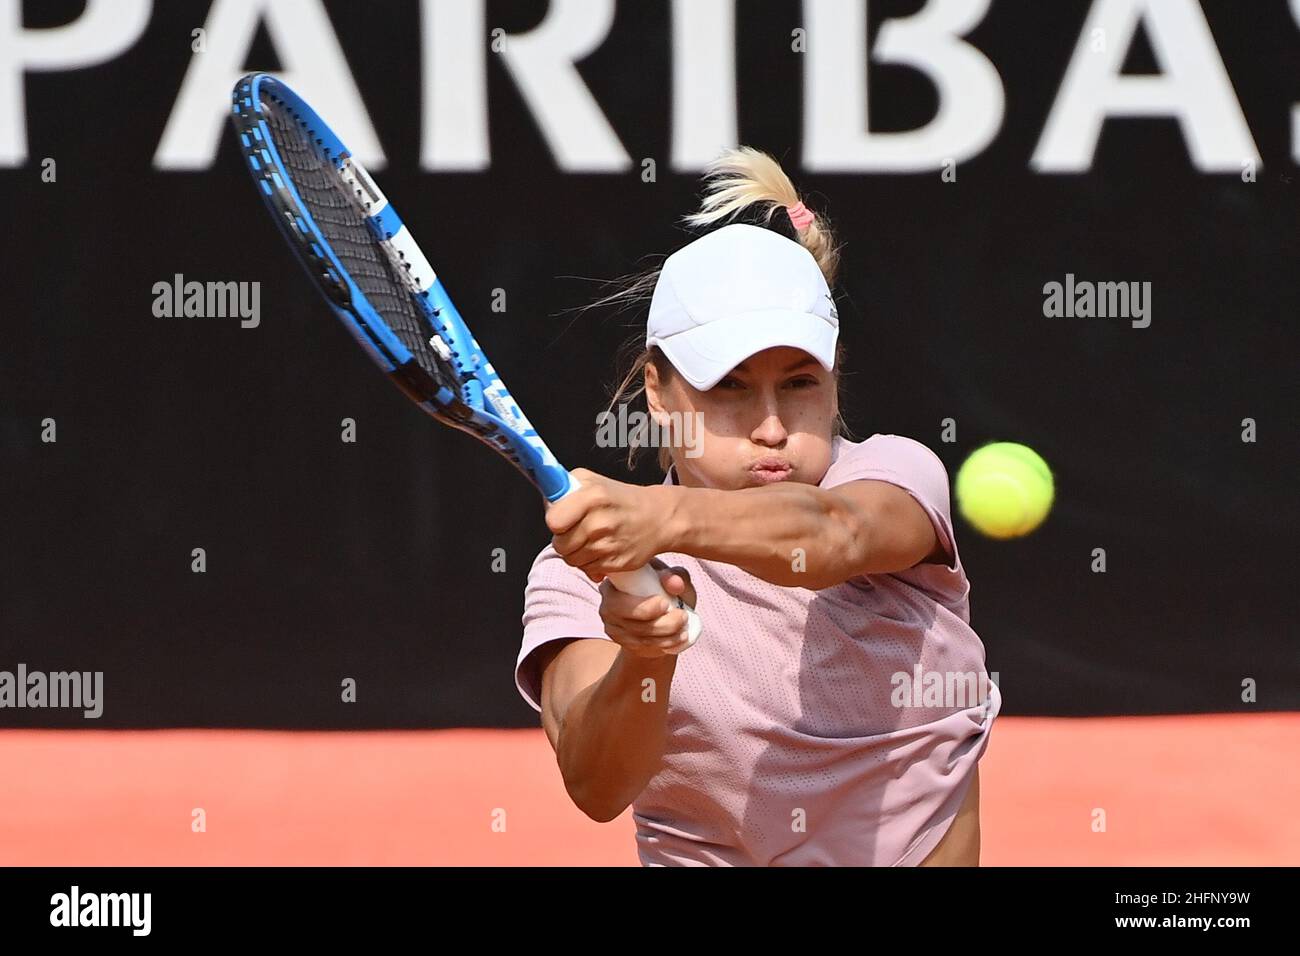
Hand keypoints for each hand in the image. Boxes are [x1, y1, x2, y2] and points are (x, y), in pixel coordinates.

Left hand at [546, 468, 670, 582]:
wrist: (657, 518)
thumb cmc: (620, 499)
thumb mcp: (592, 481)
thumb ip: (564, 489)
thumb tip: (545, 504)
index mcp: (592, 496)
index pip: (554, 521)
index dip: (555, 521)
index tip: (562, 518)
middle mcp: (600, 522)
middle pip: (560, 545)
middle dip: (564, 539)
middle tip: (576, 530)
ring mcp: (608, 545)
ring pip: (571, 560)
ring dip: (576, 552)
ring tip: (590, 540)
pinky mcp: (616, 564)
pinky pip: (587, 569)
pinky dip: (589, 562)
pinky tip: (600, 550)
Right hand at [598, 561, 698, 658]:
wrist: (661, 614)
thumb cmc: (665, 589)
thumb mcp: (674, 579)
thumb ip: (676, 576)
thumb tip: (675, 583)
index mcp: (614, 582)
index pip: (619, 595)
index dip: (642, 604)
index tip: (665, 603)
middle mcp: (607, 605)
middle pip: (629, 620)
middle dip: (658, 623)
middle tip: (682, 616)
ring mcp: (613, 627)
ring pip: (639, 636)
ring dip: (667, 634)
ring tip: (685, 626)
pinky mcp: (622, 643)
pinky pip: (644, 647)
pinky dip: (666, 644)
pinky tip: (679, 638)